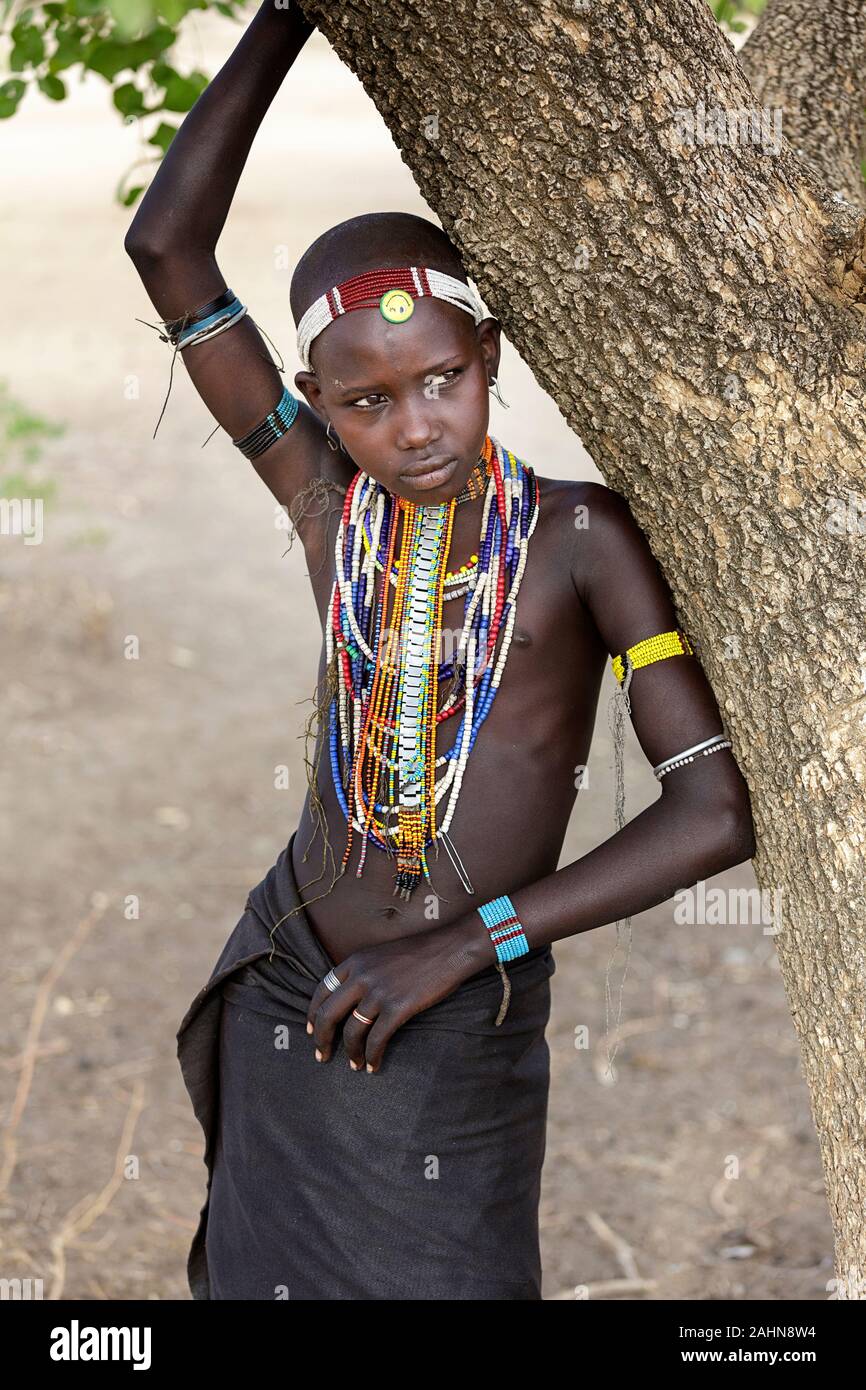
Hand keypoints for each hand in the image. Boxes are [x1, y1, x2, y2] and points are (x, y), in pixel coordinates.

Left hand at [305, 917, 491, 1072]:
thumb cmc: (419, 952)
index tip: (311, 1030)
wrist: (449, 948)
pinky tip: (374, 1065)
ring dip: (350, 1053)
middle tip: (321, 1055)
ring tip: (354, 1065)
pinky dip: (372, 1056)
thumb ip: (362, 971)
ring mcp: (378, 993)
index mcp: (354, 961)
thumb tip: (349, 998)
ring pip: (352, 1032)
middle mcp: (361, 976)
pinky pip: (377, 1039)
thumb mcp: (381, 953)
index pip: (321, 990)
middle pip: (328, 1014)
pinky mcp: (397, 1008)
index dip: (313, 1014)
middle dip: (321, 1039)